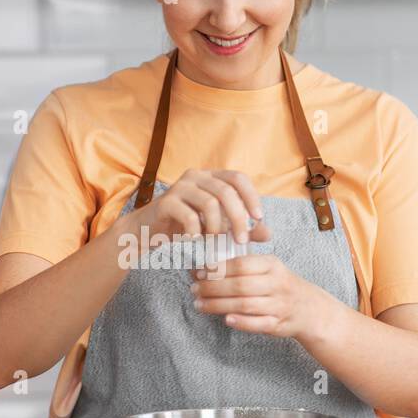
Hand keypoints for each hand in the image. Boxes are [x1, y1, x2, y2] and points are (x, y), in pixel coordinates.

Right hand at [130, 169, 270, 245]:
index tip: (259, 218)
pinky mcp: (166, 202)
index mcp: (211, 177)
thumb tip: (268, 233)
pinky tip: (195, 241)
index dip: (251, 196)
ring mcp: (180, 186)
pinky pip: (189, 215)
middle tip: (242, 241)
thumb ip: (241, 228)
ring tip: (215, 242)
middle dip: (238, 218)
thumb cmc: (186, 228)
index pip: (238, 178)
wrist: (149, 232)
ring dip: (217, 227)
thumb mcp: (217, 228)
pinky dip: (197, 231)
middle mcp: (196, 176)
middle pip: (226, 191)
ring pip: (210, 202)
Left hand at [188, 253, 336, 341]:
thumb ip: (243, 266)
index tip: (200, 273)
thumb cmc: (280, 285)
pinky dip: (241, 322)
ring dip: (219, 305)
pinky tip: (225, 319)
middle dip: (213, 288)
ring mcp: (279, 305)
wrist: (310, 309)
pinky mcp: (279, 324)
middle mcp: (277, 284)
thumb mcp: (269, 268)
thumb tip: (206, 266)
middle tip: (195, 289)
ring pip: (245, 305)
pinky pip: (258, 324)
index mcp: (272, 265)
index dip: (218, 269)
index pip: (242, 264)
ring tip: (200, 304)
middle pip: (240, 286)